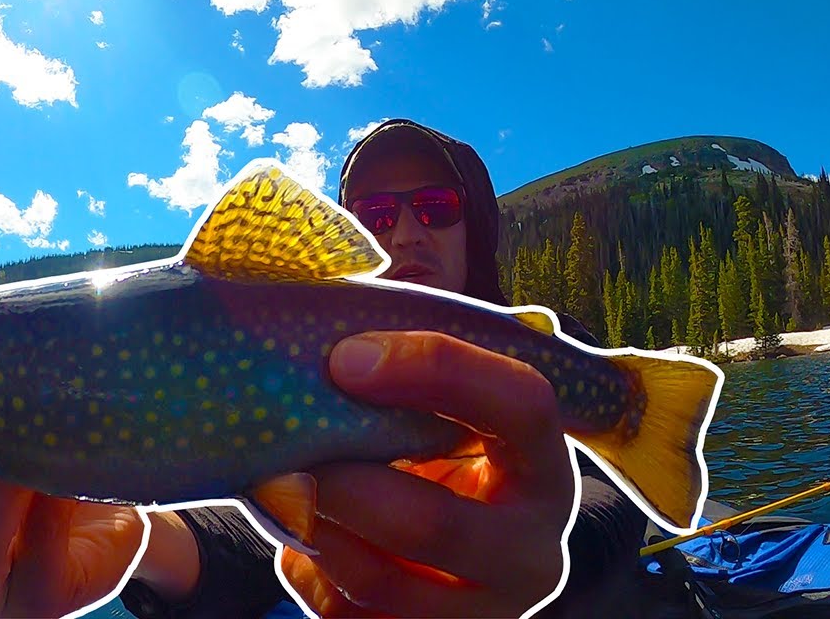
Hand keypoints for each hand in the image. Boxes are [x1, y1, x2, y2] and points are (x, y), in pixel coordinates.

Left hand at [279, 331, 576, 617]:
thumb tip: (305, 248)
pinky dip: (311, 575)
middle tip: (290, 450)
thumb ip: (412, 352)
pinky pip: (354, 618)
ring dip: (313, 530)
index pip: (519, 399)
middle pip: (433, 519)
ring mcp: (487, 608)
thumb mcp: (444, 404)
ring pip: (382, 579)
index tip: (344, 355)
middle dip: (344, 480)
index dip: (432, 369)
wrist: (463, 559)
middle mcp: (534, 544)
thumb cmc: (435, 451)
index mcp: (545, 459)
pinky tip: (303, 539)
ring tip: (284, 486)